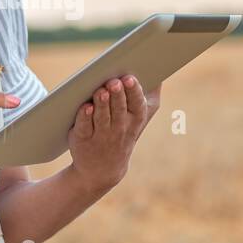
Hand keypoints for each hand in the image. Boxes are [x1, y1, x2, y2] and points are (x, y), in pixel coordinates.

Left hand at [67, 74, 160, 192]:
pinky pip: (85, 127)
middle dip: (117, 95)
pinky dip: (85, 118)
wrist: (103, 169)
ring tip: (101, 91)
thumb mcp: (139, 119)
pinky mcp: (83, 140)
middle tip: (114, 82)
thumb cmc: (123, 133)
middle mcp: (119, 129)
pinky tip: (86, 107)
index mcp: (134, 121)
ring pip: (102, 118)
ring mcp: (101, 136)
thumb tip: (159, 73)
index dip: (133, 92)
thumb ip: (149, 97)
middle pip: (119, 110)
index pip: (136, 106)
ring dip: (102, 104)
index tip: (129, 78)